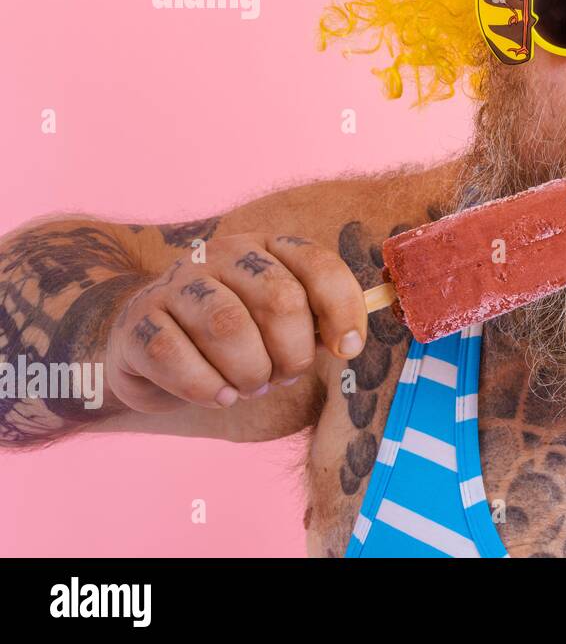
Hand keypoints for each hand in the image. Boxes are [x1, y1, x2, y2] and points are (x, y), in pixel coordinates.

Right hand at [105, 233, 366, 411]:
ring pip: (228, 326)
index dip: (343, 310)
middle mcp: (222, 255)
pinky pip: (173, 355)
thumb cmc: (237, 337)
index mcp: (268, 248)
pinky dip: (204, 386)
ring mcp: (176, 284)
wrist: (149, 345)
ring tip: (248, 385)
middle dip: (292, 353)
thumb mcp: (282, 324)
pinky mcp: (137, 320)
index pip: (318, 266)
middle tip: (283, 375)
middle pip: (279, 300)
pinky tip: (217, 395)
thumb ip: (319, 324)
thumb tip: (349, 341)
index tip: (348, 349)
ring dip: (250, 372)